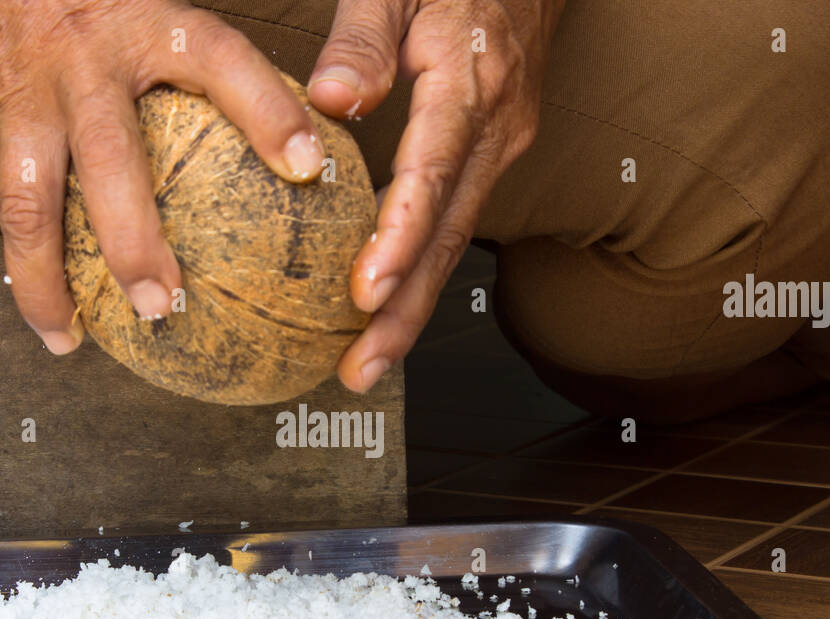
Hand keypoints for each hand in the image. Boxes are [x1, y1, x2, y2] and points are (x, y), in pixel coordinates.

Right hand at [0, 0, 327, 352]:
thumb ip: (192, 55)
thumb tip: (285, 128)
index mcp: (140, 23)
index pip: (218, 61)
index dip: (266, 113)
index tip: (307, 166)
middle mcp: (81, 65)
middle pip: (111, 162)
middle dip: (135, 241)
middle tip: (166, 302)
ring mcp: (23, 99)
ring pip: (31, 202)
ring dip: (49, 280)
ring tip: (71, 335)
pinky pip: (0, 204)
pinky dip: (20, 262)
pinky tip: (45, 308)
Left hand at [308, 0, 563, 391]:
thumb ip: (361, 39)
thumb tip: (330, 103)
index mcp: (472, 83)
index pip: (432, 174)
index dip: (400, 238)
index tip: (364, 291)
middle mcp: (495, 129)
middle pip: (450, 235)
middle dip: (405, 311)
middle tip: (360, 368)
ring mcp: (499, 148)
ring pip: (456, 243)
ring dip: (413, 308)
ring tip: (365, 363)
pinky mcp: (490, 156)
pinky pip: (456, 225)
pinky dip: (422, 274)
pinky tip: (388, 309)